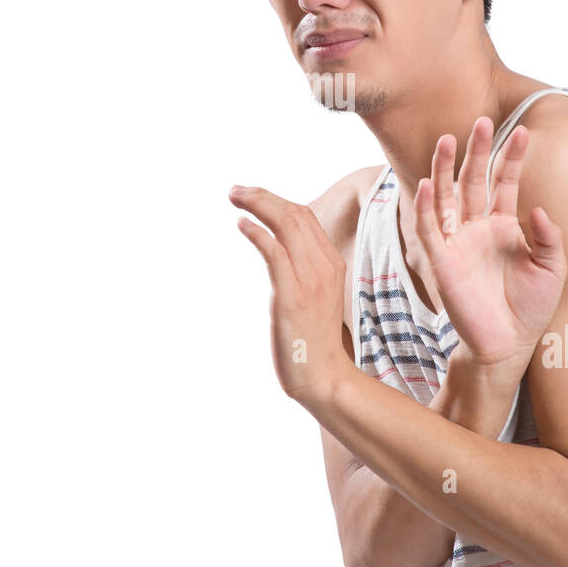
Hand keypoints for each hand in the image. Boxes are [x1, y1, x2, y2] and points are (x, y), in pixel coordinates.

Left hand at [228, 184, 347, 403]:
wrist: (324, 376)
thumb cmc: (314, 339)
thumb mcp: (315, 295)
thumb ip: (303, 270)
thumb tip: (277, 250)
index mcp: (332, 263)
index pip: (306, 217)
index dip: (276, 200)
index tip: (253, 195)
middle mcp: (324, 266)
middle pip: (295, 214)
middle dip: (263, 196)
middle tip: (236, 190)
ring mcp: (309, 280)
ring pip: (286, 225)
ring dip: (257, 205)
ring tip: (235, 197)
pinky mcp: (292, 296)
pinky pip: (274, 252)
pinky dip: (256, 232)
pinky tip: (241, 224)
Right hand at [414, 117, 566, 382]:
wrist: (507, 344)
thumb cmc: (530, 308)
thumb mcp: (552, 269)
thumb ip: (549, 238)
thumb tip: (540, 208)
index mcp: (504, 224)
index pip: (506, 182)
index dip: (512, 157)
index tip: (523, 131)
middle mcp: (478, 227)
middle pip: (474, 179)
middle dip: (478, 150)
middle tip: (483, 120)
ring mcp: (457, 241)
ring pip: (446, 195)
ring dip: (444, 168)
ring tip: (447, 139)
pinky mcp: (440, 260)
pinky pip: (429, 228)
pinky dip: (426, 206)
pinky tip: (427, 184)